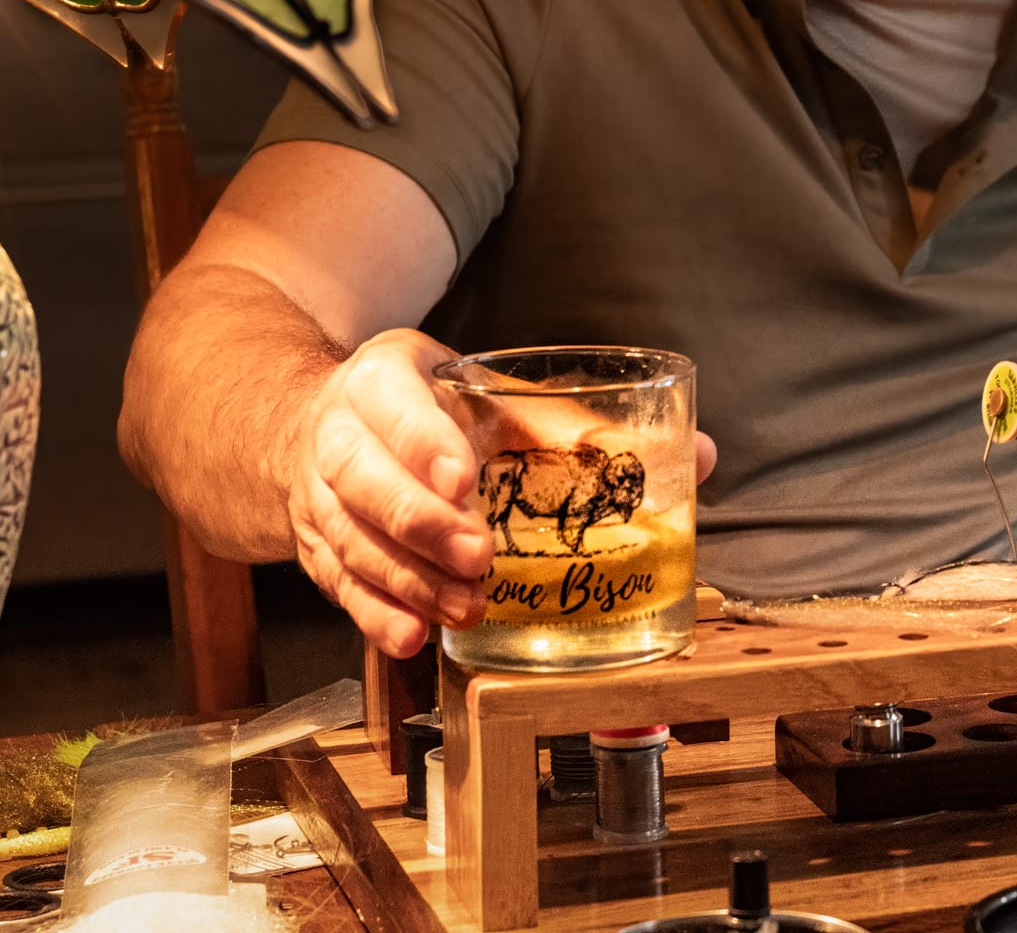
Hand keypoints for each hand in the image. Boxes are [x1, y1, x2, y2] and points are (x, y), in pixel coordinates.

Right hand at [287, 329, 717, 657]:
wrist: (322, 421)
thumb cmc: (430, 408)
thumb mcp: (489, 393)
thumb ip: (577, 425)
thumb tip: (700, 458)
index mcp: (383, 378)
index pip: (396, 405)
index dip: (425, 442)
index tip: (465, 477)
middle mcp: (338, 435)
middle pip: (365, 480)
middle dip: (424, 523)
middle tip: (479, 558)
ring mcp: (318, 495)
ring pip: (352, 540)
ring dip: (410, 580)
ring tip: (466, 608)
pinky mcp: (316, 548)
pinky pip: (339, 585)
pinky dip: (374, 616)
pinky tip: (412, 639)